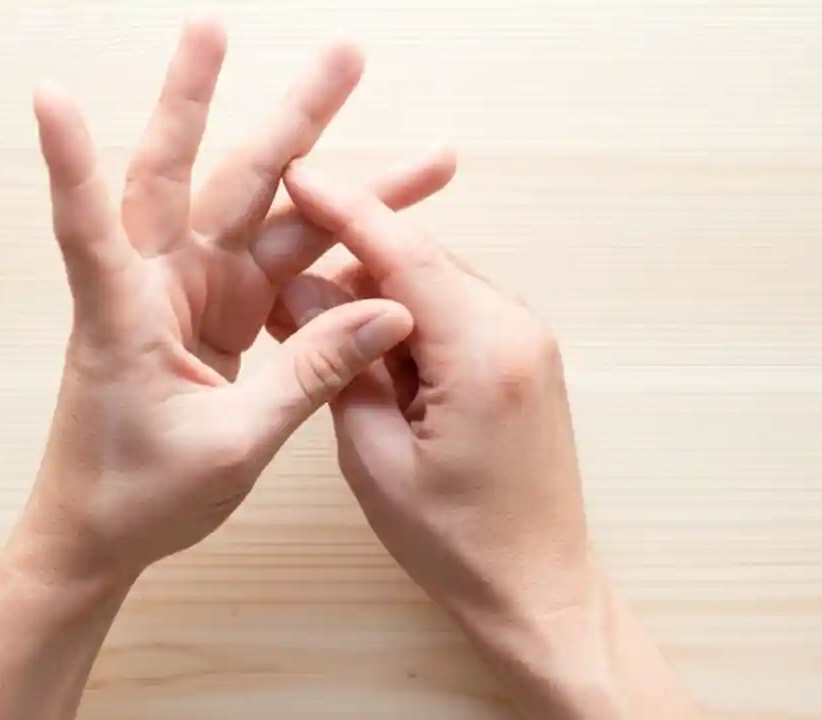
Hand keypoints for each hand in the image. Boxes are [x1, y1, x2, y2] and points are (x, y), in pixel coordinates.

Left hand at [28, 21, 451, 577]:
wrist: (103, 534)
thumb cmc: (134, 494)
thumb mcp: (231, 444)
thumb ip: (309, 374)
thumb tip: (386, 311)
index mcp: (124, 315)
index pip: (88, 227)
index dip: (69, 161)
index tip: (48, 93)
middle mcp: (153, 284)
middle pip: (208, 175)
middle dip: (275, 112)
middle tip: (332, 54)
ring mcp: (189, 291)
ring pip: (260, 207)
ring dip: (318, 158)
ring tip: (378, 110)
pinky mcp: (217, 311)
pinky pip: (279, 260)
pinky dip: (325, 240)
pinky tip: (376, 220)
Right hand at [269, 165, 695, 717]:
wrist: (538, 587)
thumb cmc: (458, 542)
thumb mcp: (375, 458)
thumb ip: (339, 364)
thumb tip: (300, 290)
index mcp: (484, 353)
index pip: (403, 255)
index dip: (344, 208)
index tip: (298, 177)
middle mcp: (518, 329)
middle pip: (418, 260)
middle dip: (348, 262)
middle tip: (283, 286)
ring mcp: (529, 338)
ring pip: (433, 283)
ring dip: (375, 296)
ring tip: (318, 335)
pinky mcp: (524, 354)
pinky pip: (454, 310)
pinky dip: (407, 319)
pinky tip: (369, 355)